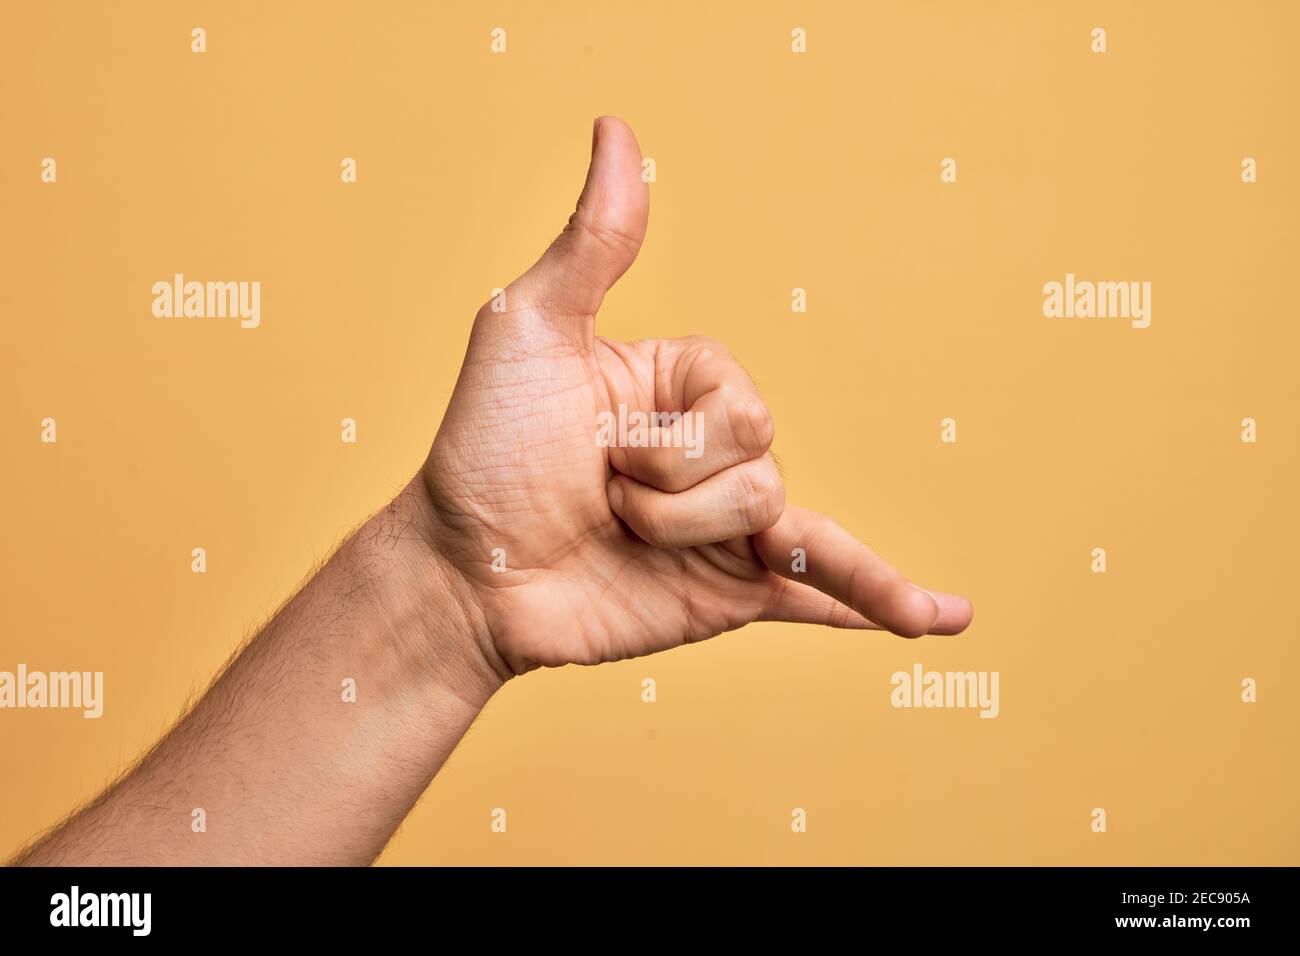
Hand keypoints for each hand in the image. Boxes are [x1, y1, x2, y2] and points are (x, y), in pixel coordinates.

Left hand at [420, 116, 971, 676]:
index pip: (743, 401)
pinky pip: (820, 595)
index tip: (596, 438)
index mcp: (685, 389)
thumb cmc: (484, 447)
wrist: (465, 572)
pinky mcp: (729, 593)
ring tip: (621, 540)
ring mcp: (726, 527)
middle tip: (600, 494)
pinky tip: (937, 616)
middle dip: (670, 485)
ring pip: (778, 521)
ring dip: (683, 536)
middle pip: (763, 457)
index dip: (668, 431)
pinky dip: (879, 603)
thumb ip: (596, 242)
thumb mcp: (531, 328)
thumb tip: (617, 127)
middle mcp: (714, 455)